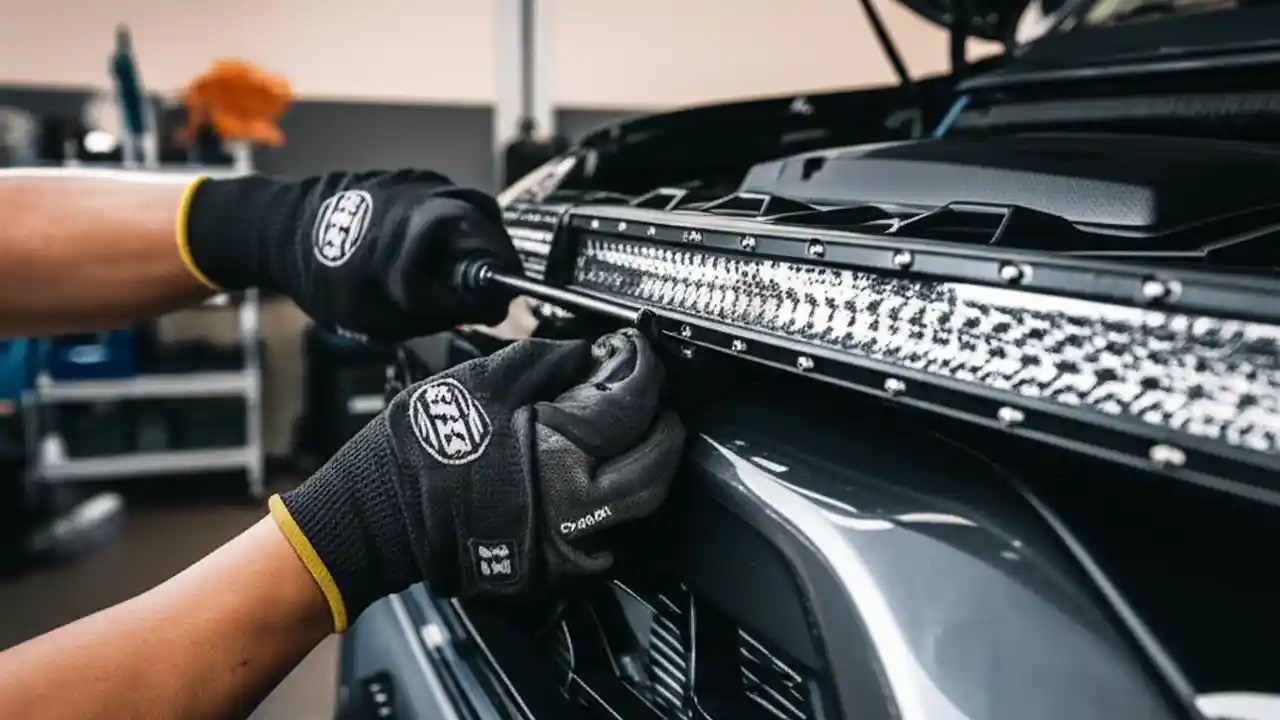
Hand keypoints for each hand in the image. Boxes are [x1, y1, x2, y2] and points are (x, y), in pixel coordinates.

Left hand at [183, 170, 522, 340]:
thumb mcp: (391, 314)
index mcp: (434, 226)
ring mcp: (423, 181)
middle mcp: (435, 193)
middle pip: (491, 233)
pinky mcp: (410, 177)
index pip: (497, 260)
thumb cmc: (328, 276)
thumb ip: (448, 309)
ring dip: (464, 249)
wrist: (280, 230)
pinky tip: (417, 255)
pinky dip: (442, 235)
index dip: (499, 289)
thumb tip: (495, 306)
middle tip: (469, 297)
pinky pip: (445, 208)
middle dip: (485, 267)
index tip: (494, 309)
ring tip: (437, 277)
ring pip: (471, 219)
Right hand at [269, 329, 683, 630]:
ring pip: (641, 510)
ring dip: (648, 468)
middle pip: (656, 465)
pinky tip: (604, 480)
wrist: (378, 515)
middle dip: (662, 426)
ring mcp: (569, 550)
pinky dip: (619, 508)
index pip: (631, 406)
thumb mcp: (486, 380)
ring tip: (634, 437)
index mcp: (561, 454)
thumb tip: (592, 355)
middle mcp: (576, 509)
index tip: (636, 354)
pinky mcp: (557, 573)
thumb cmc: (423, 448)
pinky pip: (610, 540)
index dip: (642, 371)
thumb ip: (550, 361)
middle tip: (653, 399)